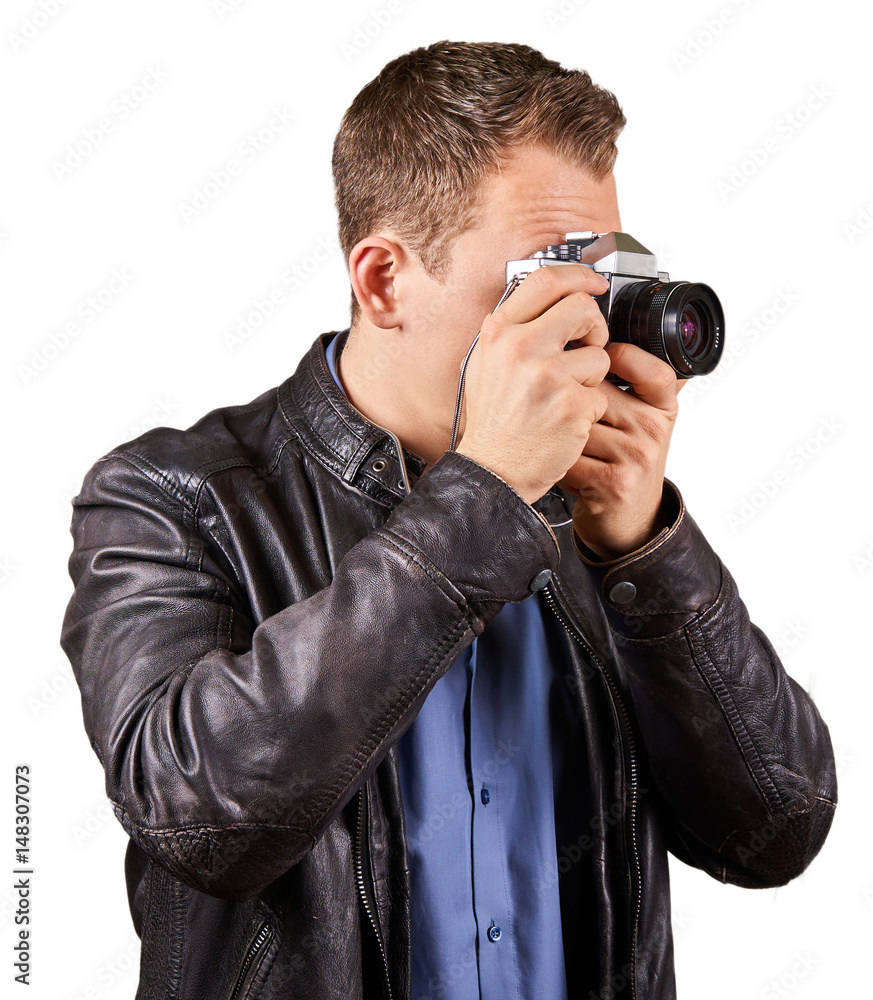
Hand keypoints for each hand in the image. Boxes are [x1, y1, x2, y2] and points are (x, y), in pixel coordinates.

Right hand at [455, 264, 611, 505]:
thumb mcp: (486, 364)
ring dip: (592, 379)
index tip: (595, 284)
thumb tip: (554, 302)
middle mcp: (521, 348)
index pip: (546, 280)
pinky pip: (602, 395)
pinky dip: (590, 411)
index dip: (579, 277)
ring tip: (565, 398)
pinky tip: (566, 422)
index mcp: (499, 333)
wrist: (492, 471)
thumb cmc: (492, 422)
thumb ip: (515, 330)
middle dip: (594, 328)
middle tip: (588, 346)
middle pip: (583, 309)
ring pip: (599, 356)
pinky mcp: (572, 404)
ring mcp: (548, 376)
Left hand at [558, 342, 684, 559]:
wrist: (628, 522)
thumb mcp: (641, 421)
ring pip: (577, 422)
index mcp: (663, 408)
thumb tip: (610, 332)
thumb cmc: (624, 463)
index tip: (600, 357)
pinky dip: (552, 456)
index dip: (626, 358)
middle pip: (598, 392)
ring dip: (554, 429)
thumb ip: (634, 383)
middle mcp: (654, 431)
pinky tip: (553, 460)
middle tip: (554, 406)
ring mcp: (636, 457)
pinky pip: (568, 452)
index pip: (656, 371)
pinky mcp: (613, 482)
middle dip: (568, 397)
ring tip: (552, 437)